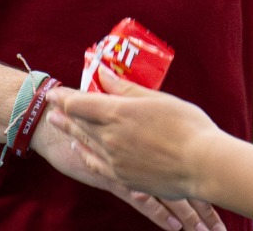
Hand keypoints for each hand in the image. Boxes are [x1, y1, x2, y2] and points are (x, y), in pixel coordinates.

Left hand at [34, 96, 225, 230]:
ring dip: (71, 132)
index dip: (65, 96)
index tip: (54, 91)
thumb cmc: (187, 126)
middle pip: (78, 123)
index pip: (80, 103)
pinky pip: (97, 165)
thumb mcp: (157, 99)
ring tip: (59, 124)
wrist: (202, 164)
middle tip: (50, 107)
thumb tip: (103, 73)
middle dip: (63, 113)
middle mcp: (110, 137)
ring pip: (85, 143)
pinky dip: (86, 154)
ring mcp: (115, 160)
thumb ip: (126, 88)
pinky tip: (81, 150)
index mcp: (118, 113)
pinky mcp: (123, 178)